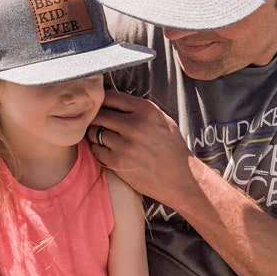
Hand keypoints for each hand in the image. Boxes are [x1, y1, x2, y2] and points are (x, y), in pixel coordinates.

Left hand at [87, 89, 193, 205]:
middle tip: (100, 124)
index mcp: (146, 110)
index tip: (102, 107)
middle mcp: (134, 125)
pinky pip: (95, 149)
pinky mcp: (117, 162)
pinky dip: (98, 149)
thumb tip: (111, 98)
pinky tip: (108, 151)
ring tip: (105, 138)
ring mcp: (124, 144)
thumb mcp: (161, 119)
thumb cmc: (171, 148)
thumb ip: (138, 108)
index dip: (102, 101)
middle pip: (99, 114)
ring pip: (95, 132)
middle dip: (96, 118)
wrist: (181, 179)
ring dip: (96, 134)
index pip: (110, 96)